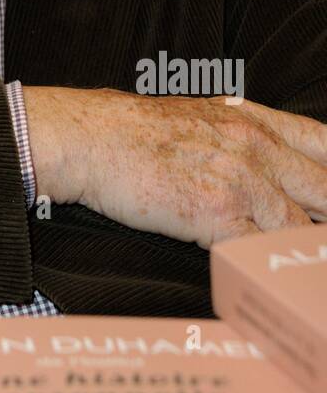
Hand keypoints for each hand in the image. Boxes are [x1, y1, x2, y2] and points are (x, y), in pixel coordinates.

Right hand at [23, 86, 326, 246]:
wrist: (90, 139)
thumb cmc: (132, 131)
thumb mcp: (199, 116)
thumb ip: (240, 138)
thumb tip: (265, 168)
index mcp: (252, 120)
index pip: (324, 143)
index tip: (326, 199)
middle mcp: (255, 146)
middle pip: (324, 188)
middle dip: (324, 217)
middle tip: (317, 242)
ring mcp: (240, 180)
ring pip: (299, 226)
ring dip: (300, 247)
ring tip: (294, 268)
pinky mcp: (216, 214)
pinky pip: (263, 249)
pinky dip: (269, 265)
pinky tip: (265, 276)